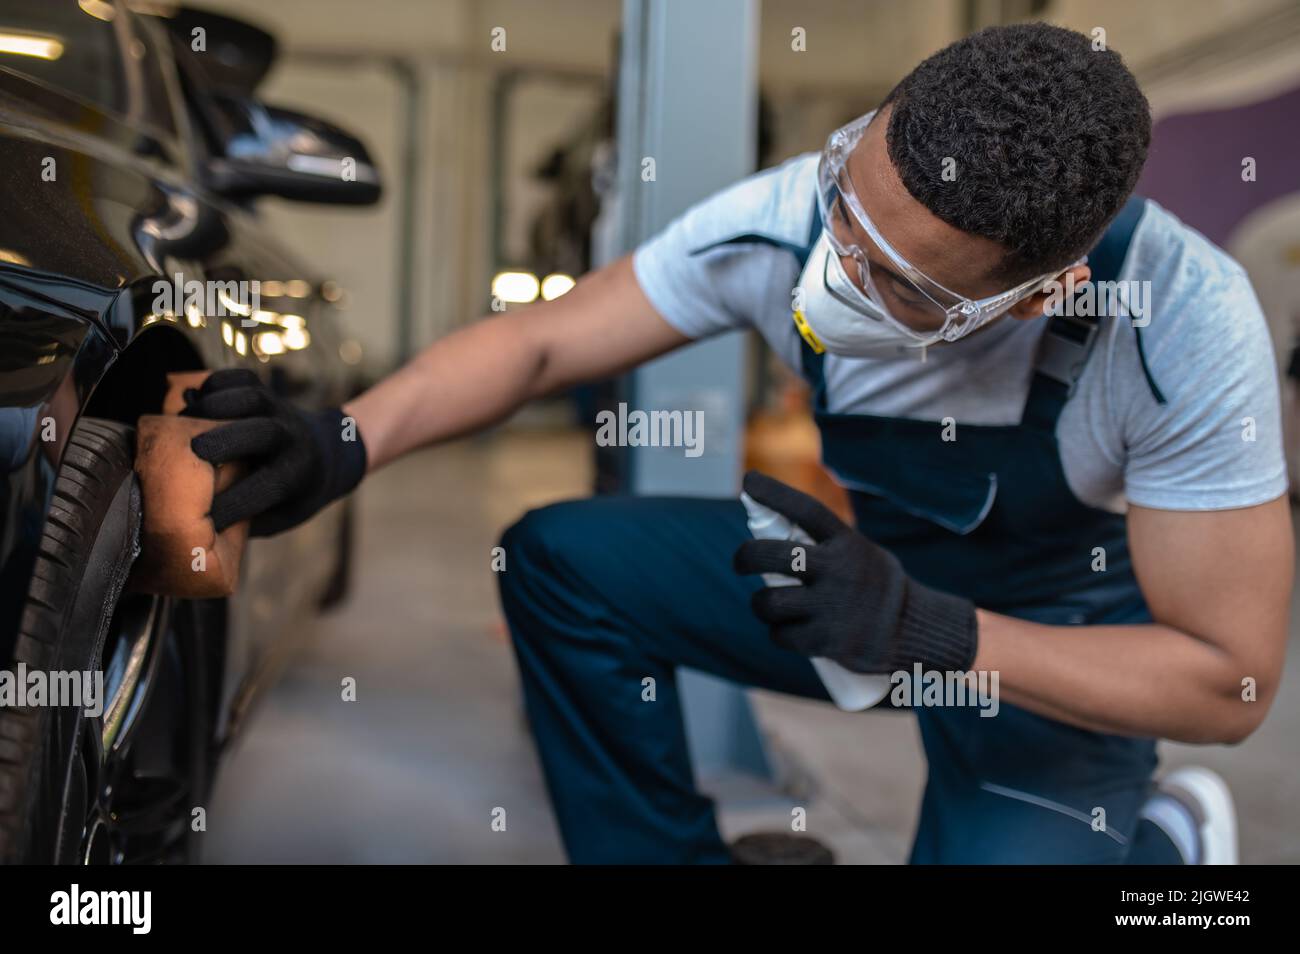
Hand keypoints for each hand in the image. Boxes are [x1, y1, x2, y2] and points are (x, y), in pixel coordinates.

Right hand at [181, 369, 365, 536]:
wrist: (330, 451)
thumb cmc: (296, 494)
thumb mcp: (284, 516)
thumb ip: (250, 521)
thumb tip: (201, 533)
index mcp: (301, 474)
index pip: (270, 487)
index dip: (235, 502)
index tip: (202, 517)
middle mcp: (293, 438)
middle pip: (263, 432)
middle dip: (226, 440)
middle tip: (189, 452)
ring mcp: (281, 409)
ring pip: (251, 397)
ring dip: (213, 407)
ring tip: (179, 422)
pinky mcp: (267, 390)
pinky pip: (241, 378)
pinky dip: (215, 383)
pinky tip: (193, 398)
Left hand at [733, 471, 976, 673]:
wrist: (911, 631)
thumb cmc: (872, 585)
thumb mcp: (858, 552)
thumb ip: (822, 542)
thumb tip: (769, 520)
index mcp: (846, 543)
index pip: (805, 510)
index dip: (774, 494)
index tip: (748, 482)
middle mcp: (838, 570)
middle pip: (771, 555)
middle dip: (744, 557)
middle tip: (740, 563)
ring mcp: (832, 606)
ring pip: (769, 602)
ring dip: (760, 604)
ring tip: (769, 605)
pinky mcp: (827, 640)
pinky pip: (780, 635)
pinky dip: (778, 633)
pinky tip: (787, 630)